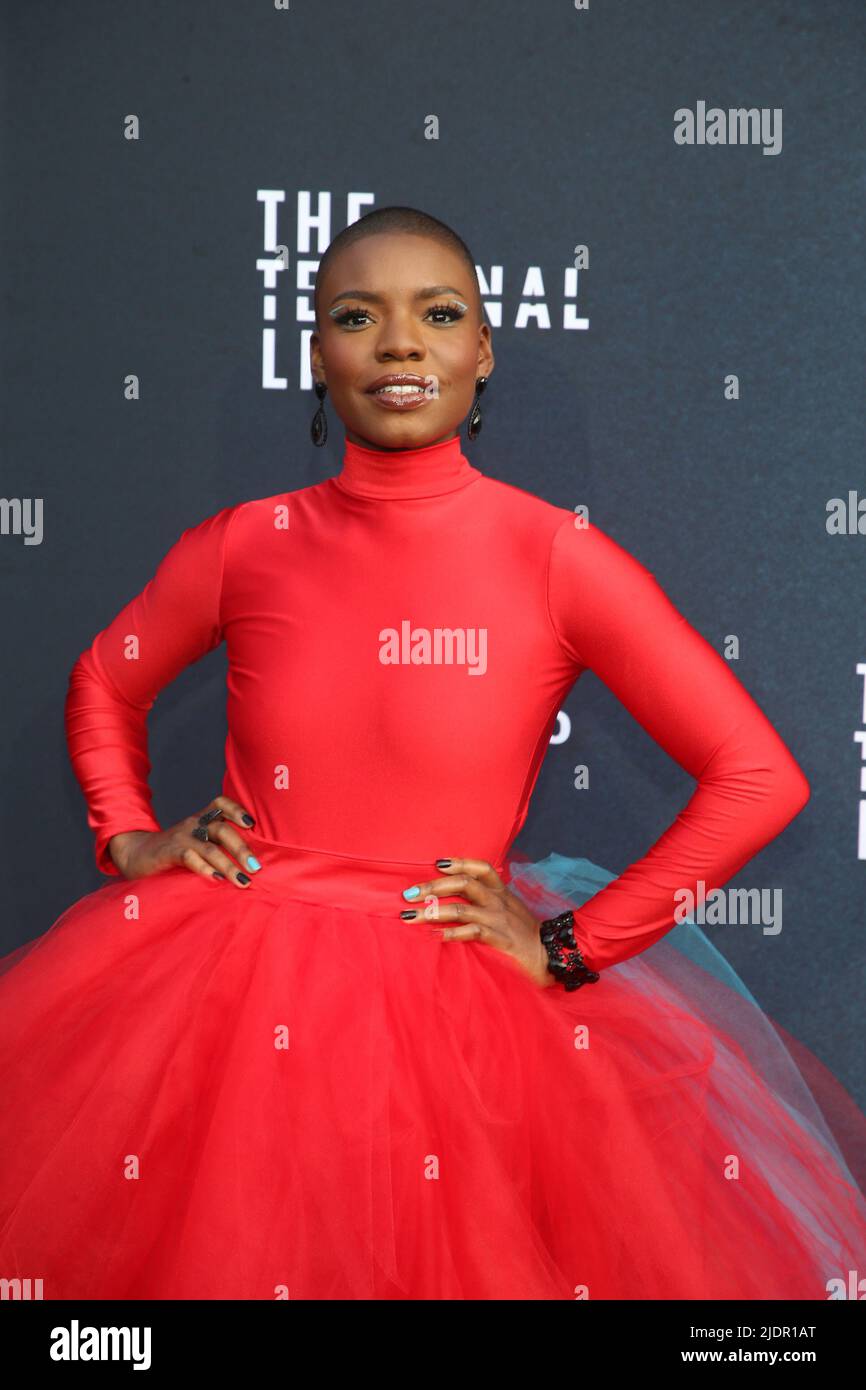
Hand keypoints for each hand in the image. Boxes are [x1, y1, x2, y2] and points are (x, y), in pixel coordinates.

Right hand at [107, 796, 262, 886]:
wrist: (133, 854)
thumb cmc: (171, 852)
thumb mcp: (194, 842)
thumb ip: (216, 846)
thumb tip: (247, 863)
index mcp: (201, 819)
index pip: (221, 804)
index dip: (237, 810)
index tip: (252, 825)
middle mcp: (193, 824)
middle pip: (222, 830)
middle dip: (242, 848)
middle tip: (255, 867)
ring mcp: (181, 838)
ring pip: (210, 847)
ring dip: (229, 865)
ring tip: (243, 881)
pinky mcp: (169, 852)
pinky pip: (190, 857)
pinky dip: (205, 868)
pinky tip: (217, 880)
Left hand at [399, 856, 554, 988]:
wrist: (551, 955)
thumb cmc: (525, 933)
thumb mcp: (509, 910)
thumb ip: (488, 901)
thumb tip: (458, 899)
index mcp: (501, 891)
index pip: (480, 868)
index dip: (459, 862)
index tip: (437, 863)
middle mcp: (498, 901)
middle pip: (463, 883)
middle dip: (433, 887)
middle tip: (409, 893)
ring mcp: (498, 919)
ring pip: (461, 909)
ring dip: (433, 911)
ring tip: (410, 916)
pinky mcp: (499, 939)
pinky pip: (472, 932)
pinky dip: (452, 933)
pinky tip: (435, 936)